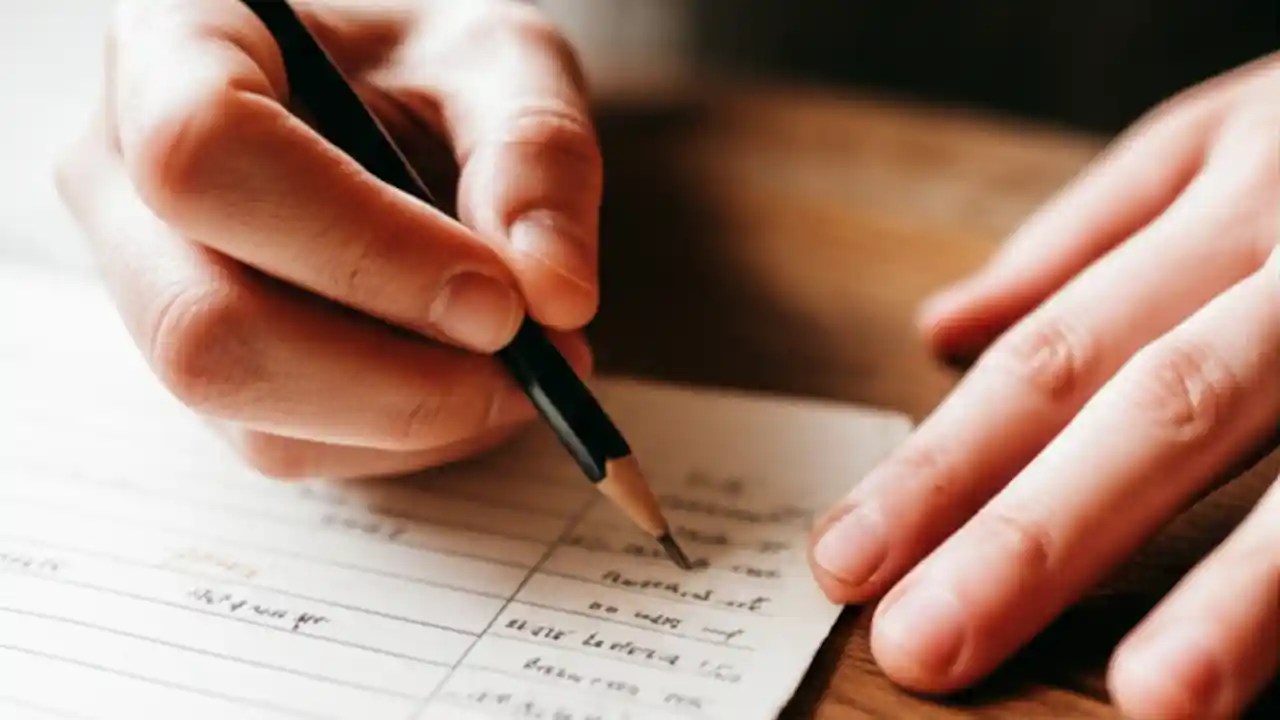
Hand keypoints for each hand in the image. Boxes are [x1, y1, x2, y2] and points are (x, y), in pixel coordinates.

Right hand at [57, 0, 599, 477]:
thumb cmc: (427, 62)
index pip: (210, 158)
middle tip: (531, 366)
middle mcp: (125, 178)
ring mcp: (152, 287)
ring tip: (525, 370)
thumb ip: (535, 152)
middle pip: (205, 328)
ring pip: (251, 416)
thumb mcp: (501, 61)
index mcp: (172, 44)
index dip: (361, 250)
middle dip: (393, 382)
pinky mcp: (206, 368)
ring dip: (414, 422)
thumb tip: (551, 292)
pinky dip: (405, 439)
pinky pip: (290, 444)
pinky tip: (473, 385)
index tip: (497, 301)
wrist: (387, 98)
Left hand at [810, 53, 1278, 717]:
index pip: (1054, 356)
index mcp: (1236, 202)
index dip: (945, 465)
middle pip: (1155, 413)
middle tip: (923, 644)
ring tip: (1151, 701)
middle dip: (1033, 540)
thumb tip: (941, 328)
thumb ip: (1085, 234)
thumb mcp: (1232, 136)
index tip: (850, 558)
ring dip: (1241, 596)